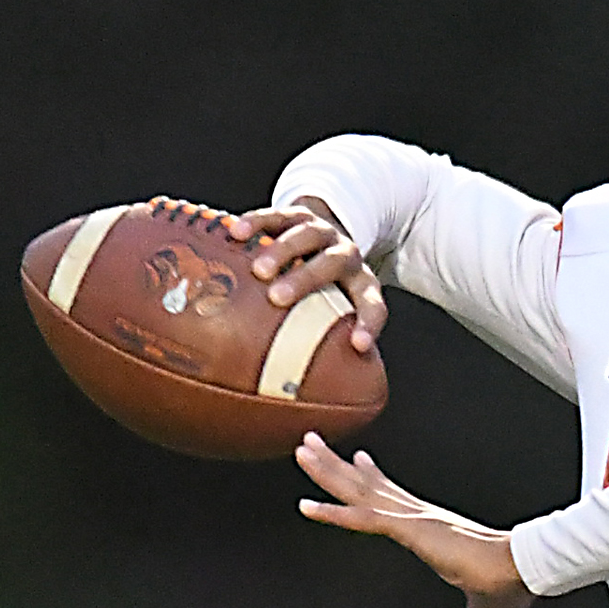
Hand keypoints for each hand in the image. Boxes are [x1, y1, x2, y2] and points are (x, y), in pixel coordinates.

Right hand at [227, 197, 385, 352]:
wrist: (327, 230)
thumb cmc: (326, 287)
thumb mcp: (333, 309)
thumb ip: (321, 339)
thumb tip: (296, 394)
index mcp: (361, 284)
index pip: (373, 304)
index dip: (368, 324)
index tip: (358, 345)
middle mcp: (346, 255)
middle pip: (333, 263)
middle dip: (307, 280)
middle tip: (278, 298)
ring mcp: (322, 230)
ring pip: (307, 234)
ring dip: (283, 251)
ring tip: (258, 270)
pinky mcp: (296, 212)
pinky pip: (277, 214)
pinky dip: (257, 222)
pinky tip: (235, 233)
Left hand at [295, 432, 534, 607]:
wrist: (524, 570)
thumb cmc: (510, 585)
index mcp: (435, 528)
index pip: (395, 497)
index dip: (373, 478)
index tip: (357, 460)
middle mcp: (420, 515)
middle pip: (369, 484)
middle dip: (338, 464)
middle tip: (311, 443)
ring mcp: (413, 519)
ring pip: (360, 491)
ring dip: (328, 471)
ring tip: (303, 449)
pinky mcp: (411, 529)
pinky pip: (363, 518)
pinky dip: (333, 513)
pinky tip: (306, 506)